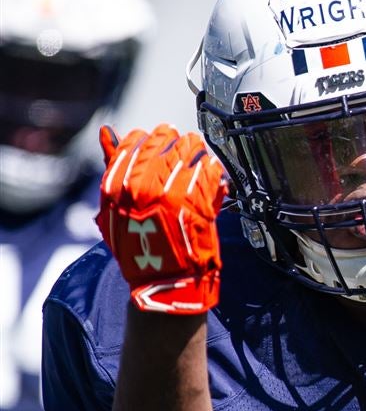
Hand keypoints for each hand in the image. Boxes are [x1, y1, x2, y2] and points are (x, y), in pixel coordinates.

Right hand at [97, 124, 225, 313]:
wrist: (163, 278)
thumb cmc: (138, 245)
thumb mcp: (115, 206)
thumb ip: (113, 166)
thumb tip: (106, 132)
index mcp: (118, 185)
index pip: (136, 141)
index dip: (152, 140)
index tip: (161, 143)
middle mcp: (142, 186)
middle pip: (165, 142)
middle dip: (176, 143)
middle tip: (185, 146)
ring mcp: (170, 193)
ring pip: (189, 152)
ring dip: (196, 152)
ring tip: (199, 159)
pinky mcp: (197, 202)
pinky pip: (209, 171)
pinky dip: (213, 170)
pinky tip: (213, 174)